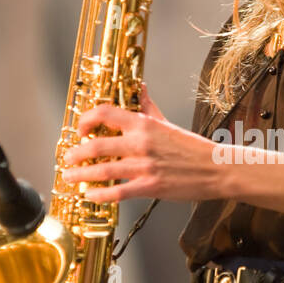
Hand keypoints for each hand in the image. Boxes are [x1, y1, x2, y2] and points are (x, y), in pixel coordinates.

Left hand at [60, 82, 222, 203]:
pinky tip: (90, 195)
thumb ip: (149, 107)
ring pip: (102, 171)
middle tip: (67, 160)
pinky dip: (99, 194)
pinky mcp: (150, 186)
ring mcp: (144, 166)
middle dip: (75, 155)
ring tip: (70, 178)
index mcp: (144, 124)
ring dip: (81, 175)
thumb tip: (141, 87)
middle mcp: (140, 143)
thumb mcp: (168, 122)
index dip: (86, 121)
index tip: (81, 131)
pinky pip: (118, 192)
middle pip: (96, 145)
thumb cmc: (192, 147)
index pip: (105, 113)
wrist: (216, 168)